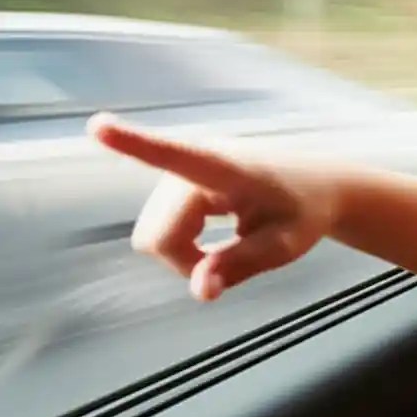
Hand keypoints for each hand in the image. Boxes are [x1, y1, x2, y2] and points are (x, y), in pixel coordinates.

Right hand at [87, 112, 338, 300]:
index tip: (99, 126)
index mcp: (227, 167)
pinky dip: (181, 245)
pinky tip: (211, 237)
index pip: (176, 155)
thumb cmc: (305, 209)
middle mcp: (195, 164)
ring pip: (152, 236)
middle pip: (156, 234)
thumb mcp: (286, 244)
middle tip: (230, 263)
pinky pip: (157, 231)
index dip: (135, 144)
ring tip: (228, 245)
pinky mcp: (173, 184)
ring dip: (183, 253)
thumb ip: (242, 264)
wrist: (317, 185)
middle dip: (183, 260)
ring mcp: (180, 174)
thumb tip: (200, 290)